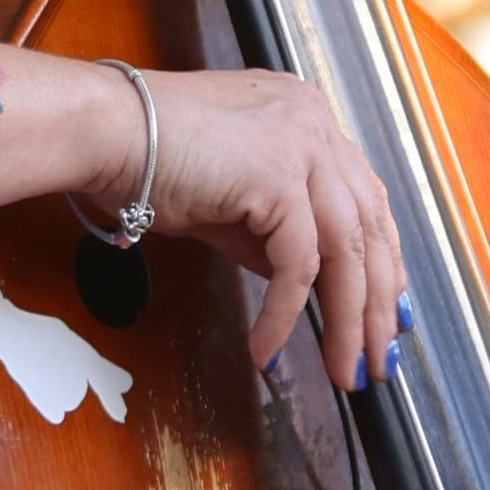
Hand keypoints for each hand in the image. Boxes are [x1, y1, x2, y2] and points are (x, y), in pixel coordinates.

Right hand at [122, 63, 402, 389]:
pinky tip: (268, 351)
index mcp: (307, 118)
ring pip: (346, 251)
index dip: (382, 262)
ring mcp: (301, 145)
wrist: (102, 133)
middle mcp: (314, 124)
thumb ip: (272, 232)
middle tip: (378, 358)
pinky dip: (286, 316)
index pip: (365, 199)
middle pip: (369, 227)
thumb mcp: (228, 201)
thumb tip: (305, 284)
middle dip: (377, 303)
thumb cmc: (147, 159)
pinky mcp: (277, 177)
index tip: (387, 312)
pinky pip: (297, 266)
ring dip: (347, 322)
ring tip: (344, 371)